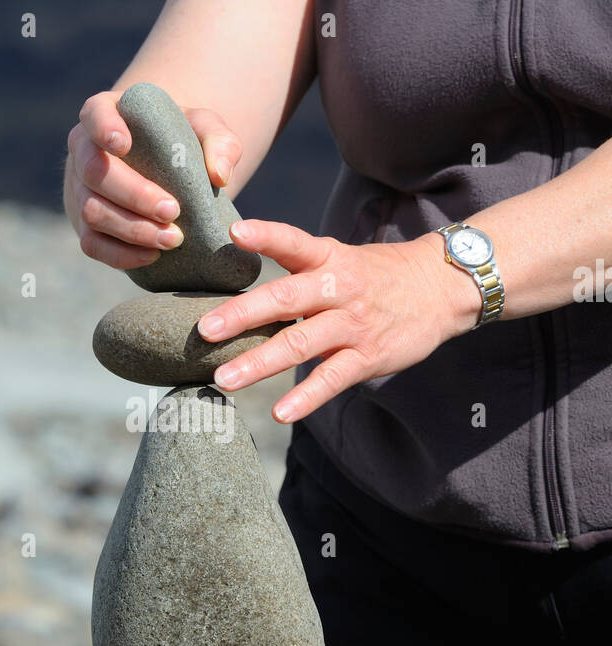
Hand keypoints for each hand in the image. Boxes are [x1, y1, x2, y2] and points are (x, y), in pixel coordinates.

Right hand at [65, 89, 242, 270]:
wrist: (159, 172)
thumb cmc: (177, 142)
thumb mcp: (204, 130)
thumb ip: (220, 142)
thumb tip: (220, 174)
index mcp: (107, 114)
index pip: (95, 114)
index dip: (104, 129)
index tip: (124, 144)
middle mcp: (84, 150)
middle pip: (94, 172)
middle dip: (133, 194)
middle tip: (173, 211)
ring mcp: (79, 190)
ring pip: (91, 211)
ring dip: (132, 229)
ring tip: (172, 239)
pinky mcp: (84, 225)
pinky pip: (92, 244)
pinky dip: (121, 254)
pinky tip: (152, 256)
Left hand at [196, 220, 480, 422]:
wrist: (442, 290)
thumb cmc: (377, 277)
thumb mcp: (341, 259)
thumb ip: (298, 271)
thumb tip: (244, 289)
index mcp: (328, 259)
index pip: (294, 243)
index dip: (266, 236)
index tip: (234, 232)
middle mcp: (338, 288)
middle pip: (286, 299)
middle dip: (242, 315)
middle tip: (204, 330)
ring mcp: (353, 324)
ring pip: (301, 343)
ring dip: (259, 362)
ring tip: (224, 380)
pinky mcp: (368, 356)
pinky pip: (332, 379)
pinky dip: (306, 398)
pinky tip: (281, 412)